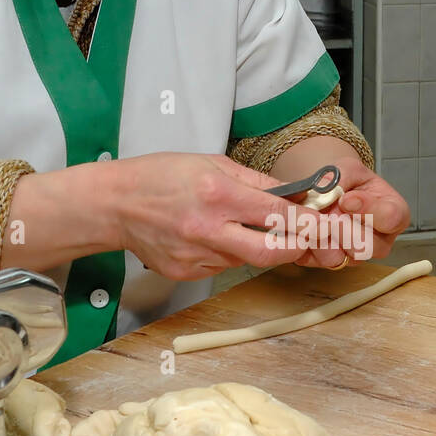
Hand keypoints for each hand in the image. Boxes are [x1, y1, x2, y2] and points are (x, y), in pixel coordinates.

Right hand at [103, 153, 339, 280]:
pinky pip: (222, 266)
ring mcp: (196, 255)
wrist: (114, 204)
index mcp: (217, 194)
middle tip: (300, 239)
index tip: (321, 223)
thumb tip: (292, 193)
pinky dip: (227, 253)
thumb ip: (254, 181)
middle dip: (293, 247)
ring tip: (234, 224)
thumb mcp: (210, 162)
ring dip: (253, 246)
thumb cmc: (160, 176)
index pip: (276, 214)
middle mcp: (208, 229)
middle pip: (270, 252)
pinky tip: (209, 236)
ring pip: (245, 259)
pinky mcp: (186, 272)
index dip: (305, 221)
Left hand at [292, 160, 410, 267]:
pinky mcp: (335, 261)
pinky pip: (322, 261)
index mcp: (394, 214)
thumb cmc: (347, 181)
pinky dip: (311, 245)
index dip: (369, 210)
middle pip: (369, 246)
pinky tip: (305, 229)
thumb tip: (327, 190)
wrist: (327, 194)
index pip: (391, 218)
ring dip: (327, 239)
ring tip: (316, 220)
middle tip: (330, 215)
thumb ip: (342, 175)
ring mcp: (358, 255)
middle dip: (345, 230)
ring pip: (346, 257)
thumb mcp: (348, 168)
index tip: (346, 199)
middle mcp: (380, 240)